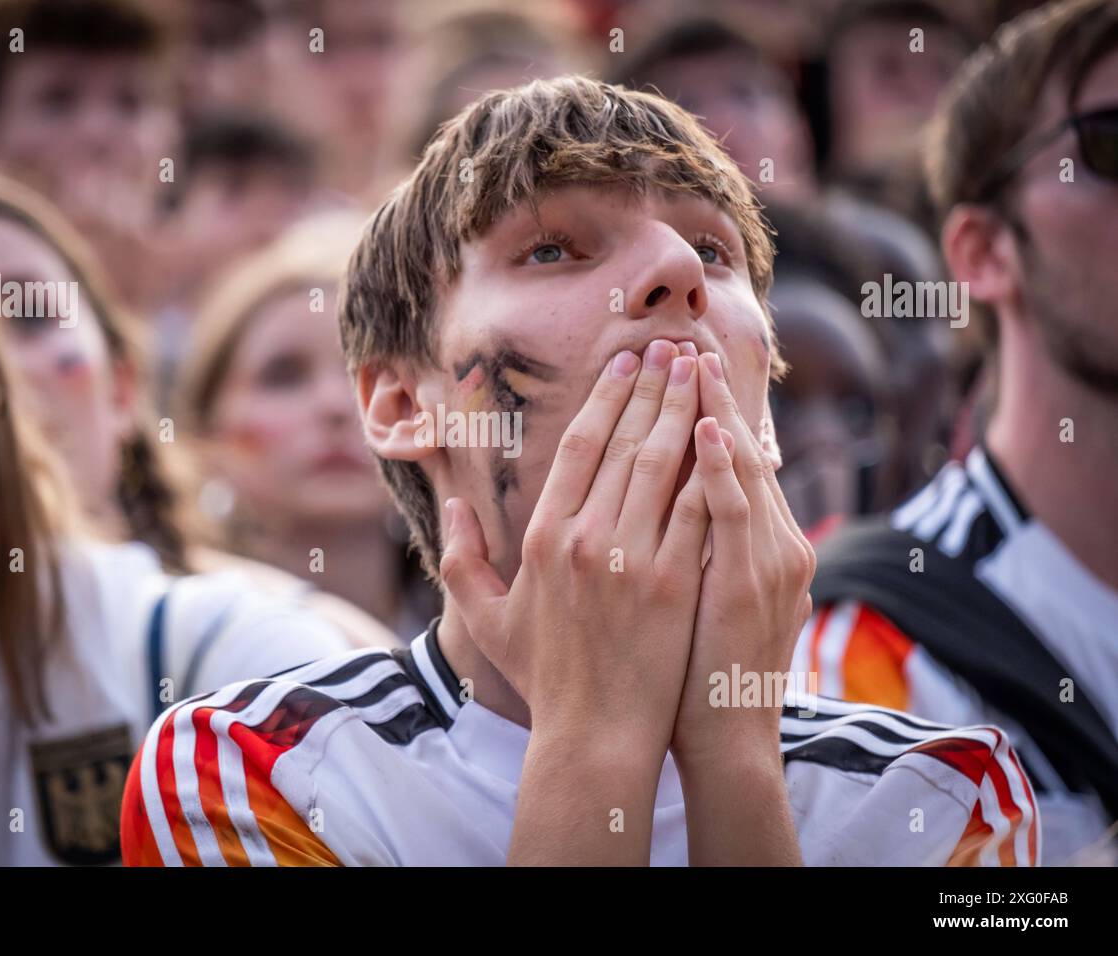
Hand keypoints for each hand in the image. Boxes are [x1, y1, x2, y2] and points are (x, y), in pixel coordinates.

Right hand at [441, 339, 712, 863]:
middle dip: (653, 388)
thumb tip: (452, 504)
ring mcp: (635, 560)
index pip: (578, 448)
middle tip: (674, 348)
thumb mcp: (485, 617)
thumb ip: (461, 557)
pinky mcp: (678, 584)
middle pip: (625, 442)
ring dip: (685, 411)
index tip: (626, 365)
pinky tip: (729, 435)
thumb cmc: (543, 677)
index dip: (605, 400)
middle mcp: (587, 539)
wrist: (594, 736)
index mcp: (543, 539)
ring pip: (664, 465)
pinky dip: (713, 468)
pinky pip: (699, 510)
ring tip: (703, 373)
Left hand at [671, 351, 815, 779]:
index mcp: (762, 543)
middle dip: (709, 397)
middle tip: (682, 346)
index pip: (734, 460)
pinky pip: (732, 513)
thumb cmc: (699, 671)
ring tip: (688, 364)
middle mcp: (774, 542)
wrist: (724, 739)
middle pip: (740, 451)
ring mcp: (767, 561)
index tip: (678, 370)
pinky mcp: (748, 584)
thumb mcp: (711, 597)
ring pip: (740, 469)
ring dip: (713, 412)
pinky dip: (718, 468)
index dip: (708, 412)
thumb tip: (673, 496)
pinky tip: (699, 430)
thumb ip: (702, 544)